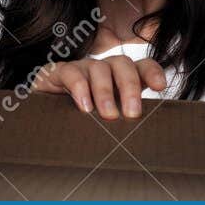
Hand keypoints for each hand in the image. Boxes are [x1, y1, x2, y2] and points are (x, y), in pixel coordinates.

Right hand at [32, 55, 166, 118]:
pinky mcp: (58, 72)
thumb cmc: (82, 121)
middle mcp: (104, 69)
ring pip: (99, 68)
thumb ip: (124, 120)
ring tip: (107, 115)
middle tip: (131, 113)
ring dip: (105, 92)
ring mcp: (82, 68)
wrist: (44, 119)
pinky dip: (79, 87)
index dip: (152, 73)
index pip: (142, 67)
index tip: (160, 87)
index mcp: (122, 78)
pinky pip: (71, 72)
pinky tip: (84, 106)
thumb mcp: (107, 121)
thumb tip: (143, 139)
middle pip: (123, 65)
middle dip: (129, 88)